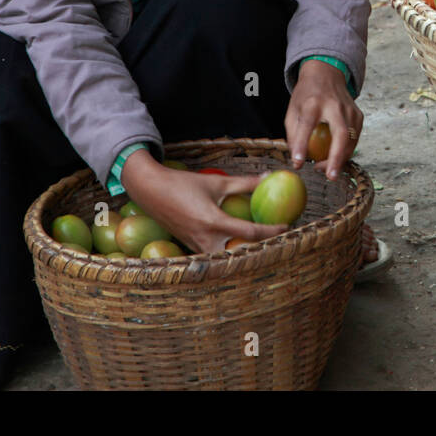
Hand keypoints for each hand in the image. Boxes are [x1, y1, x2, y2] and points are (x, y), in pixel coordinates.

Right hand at [120, 149, 284, 252]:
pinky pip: (214, 255)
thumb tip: (269, 176)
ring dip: (244, 253)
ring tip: (262, 244)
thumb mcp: (217, 182)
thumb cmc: (183, 184)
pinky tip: (239, 244)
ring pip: (226, 258)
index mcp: (214, 222)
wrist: (149, 190)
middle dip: (259, 251)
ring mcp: (196, 247)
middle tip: (277, 241)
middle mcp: (205, 240)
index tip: (286, 225)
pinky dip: (228, 251)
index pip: (250, 232)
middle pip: (240, 255)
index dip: (272, 230)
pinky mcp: (191, 247)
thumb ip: (244, 183)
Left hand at [285, 59, 361, 180]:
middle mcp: (334, 105)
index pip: (307, 125)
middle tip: (330, 176)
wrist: (326, 73)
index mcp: (313, 102)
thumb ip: (293, 133)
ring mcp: (350, 110)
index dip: (302, 144)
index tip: (298, 162)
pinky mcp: (358, 115)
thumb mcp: (293, 109)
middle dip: (336, 157)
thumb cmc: (307, 95)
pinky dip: (347, 151)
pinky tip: (337, 158)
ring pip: (351, 139)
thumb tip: (297, 160)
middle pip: (340, 134)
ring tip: (327, 170)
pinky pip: (355, 138)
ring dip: (341, 158)